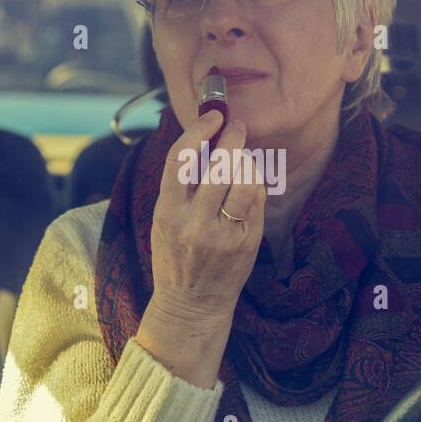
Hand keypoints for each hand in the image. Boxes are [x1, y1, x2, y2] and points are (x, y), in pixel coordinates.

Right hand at [147, 109, 266, 328]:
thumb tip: (204, 142)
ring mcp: (223, 234)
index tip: (211, 117)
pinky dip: (254, 183)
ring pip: (243, 180)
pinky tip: (249, 182)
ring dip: (246, 160)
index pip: (181, 159)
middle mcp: (194, 223)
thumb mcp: (165, 221)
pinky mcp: (246, 243)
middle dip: (231, 138)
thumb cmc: (176, 257)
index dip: (198, 131)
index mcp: (167, 213)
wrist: (191, 304)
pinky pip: (255, 200)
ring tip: (243, 157)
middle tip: (236, 127)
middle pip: (219, 165)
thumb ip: (181, 187)